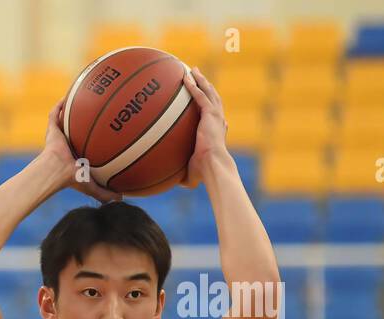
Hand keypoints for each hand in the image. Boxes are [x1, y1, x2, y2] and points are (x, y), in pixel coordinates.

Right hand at [42, 98, 121, 203]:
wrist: (55, 171)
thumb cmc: (72, 179)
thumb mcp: (92, 186)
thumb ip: (105, 193)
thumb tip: (122, 199)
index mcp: (77, 155)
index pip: (86, 144)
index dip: (94, 137)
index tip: (105, 130)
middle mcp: (68, 144)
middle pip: (77, 129)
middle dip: (85, 120)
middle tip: (97, 109)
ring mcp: (59, 136)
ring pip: (65, 119)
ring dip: (71, 108)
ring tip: (82, 96)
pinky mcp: (51, 130)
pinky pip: (54, 114)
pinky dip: (59, 105)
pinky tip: (68, 94)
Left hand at [180, 68, 230, 187]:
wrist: (212, 166)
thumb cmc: (203, 172)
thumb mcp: (189, 172)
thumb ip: (180, 172)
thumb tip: (165, 181)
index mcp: (216, 132)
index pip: (213, 117)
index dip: (210, 108)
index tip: (204, 104)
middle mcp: (218, 121)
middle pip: (212, 98)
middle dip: (205, 86)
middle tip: (197, 76)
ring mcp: (216, 116)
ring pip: (209, 92)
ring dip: (201, 80)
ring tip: (192, 71)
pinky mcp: (211, 114)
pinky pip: (201, 96)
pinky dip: (194, 85)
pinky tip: (186, 77)